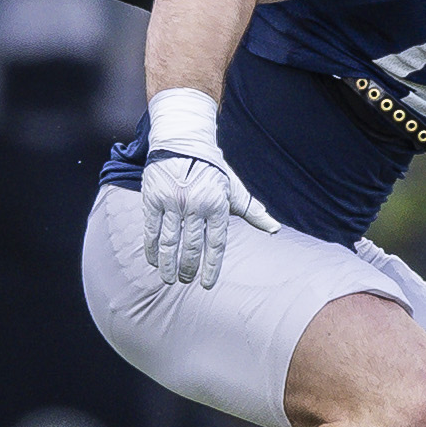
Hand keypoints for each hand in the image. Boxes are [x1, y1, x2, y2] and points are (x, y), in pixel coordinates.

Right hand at [142, 154, 278, 288]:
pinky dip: (152, 249)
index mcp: (217, 205)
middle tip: (186, 280)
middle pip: (192, 246)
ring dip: (168, 264)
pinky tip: (154, 261)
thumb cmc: (213, 170)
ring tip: (170, 279)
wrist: (183, 142)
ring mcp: (172, 202)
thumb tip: (274, 229)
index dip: (211, 267)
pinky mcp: (153, 198)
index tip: (207, 284)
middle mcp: (195, 204)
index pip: (216, 243)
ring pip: (169, 242)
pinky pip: (151, 230)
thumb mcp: (234, 189)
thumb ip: (253, 212)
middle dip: (189, 268)